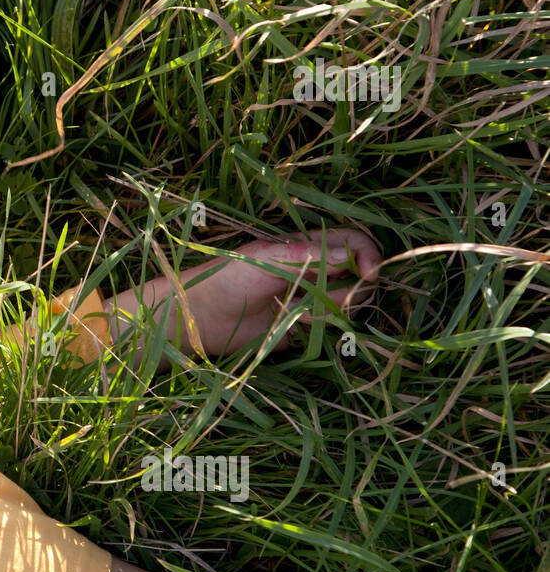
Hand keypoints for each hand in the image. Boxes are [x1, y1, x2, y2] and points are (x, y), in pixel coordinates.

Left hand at [187, 228, 381, 355]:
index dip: (368, 255)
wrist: (200, 317)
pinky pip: (328, 329)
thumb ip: (305, 255)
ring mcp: (310, 300)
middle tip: (320, 297)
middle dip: (350, 288)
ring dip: (329, 309)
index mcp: (306, 248)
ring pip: (346, 304)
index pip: (354, 243)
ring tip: (294, 311)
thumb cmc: (227, 278)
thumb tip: (348, 252)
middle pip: (358, 277)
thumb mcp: (265, 258)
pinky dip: (319, 328)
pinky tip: (293, 326)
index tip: (370, 274)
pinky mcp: (303, 328)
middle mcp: (313, 272)